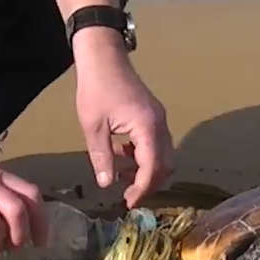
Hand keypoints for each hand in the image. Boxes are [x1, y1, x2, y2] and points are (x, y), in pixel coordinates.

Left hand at [72, 27, 174, 207]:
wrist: (103, 57)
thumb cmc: (96, 88)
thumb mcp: (93, 126)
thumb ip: (102, 157)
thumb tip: (107, 184)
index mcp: (147, 127)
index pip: (152, 168)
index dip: (142, 189)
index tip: (128, 203)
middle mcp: (160, 125)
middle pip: (165, 165)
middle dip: (149, 184)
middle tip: (128, 197)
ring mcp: (159, 120)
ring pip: (164, 156)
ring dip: (147, 171)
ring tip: (122, 178)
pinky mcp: (154, 117)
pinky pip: (157, 145)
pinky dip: (145, 157)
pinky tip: (123, 156)